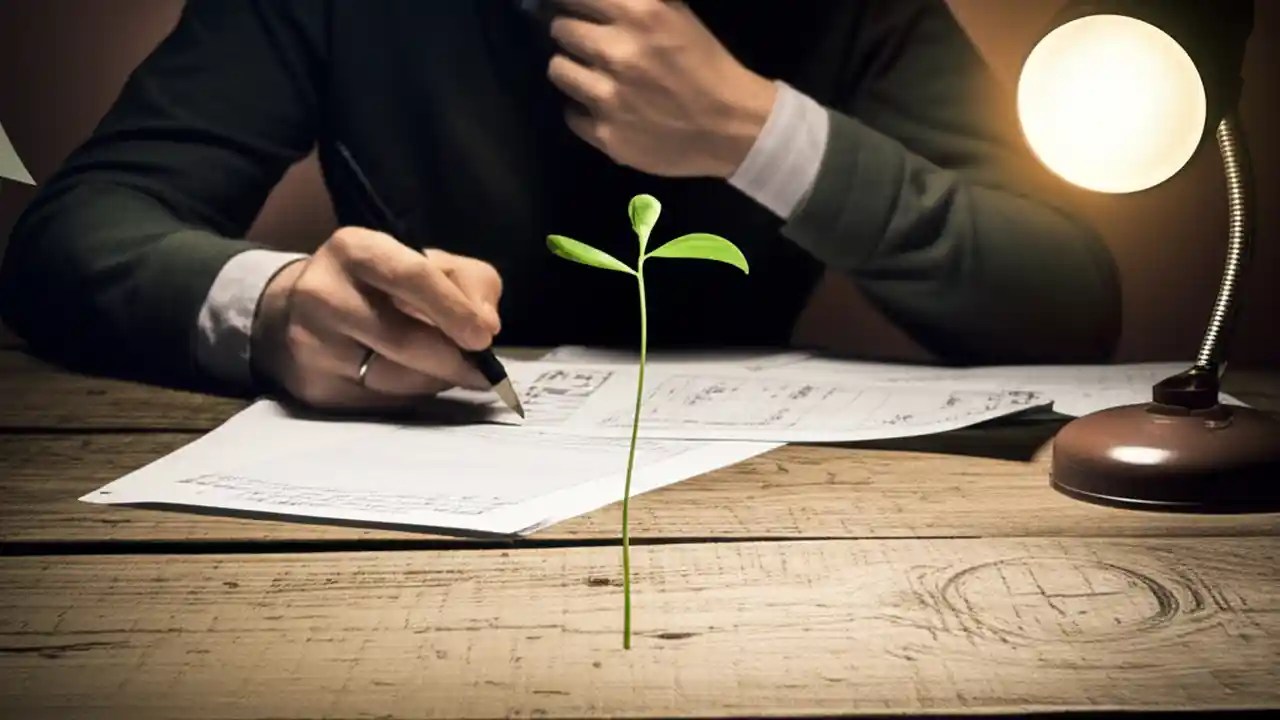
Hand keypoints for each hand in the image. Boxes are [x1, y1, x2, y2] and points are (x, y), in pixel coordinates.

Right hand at [251, 228, 502, 410]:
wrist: (297, 312)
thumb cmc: (377, 285)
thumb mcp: (425, 264)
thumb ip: (469, 282)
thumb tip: (488, 324)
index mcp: (355, 250)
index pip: (411, 276)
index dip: (453, 308)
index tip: (485, 337)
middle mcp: (323, 294)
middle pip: (403, 338)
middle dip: (452, 359)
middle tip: (483, 372)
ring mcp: (312, 344)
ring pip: (395, 378)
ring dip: (435, 380)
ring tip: (451, 373)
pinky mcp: (313, 386)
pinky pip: (380, 401)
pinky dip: (410, 396)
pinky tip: (414, 383)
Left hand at [546, 0, 776, 177]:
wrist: (732, 127)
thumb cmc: (707, 65)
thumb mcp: (675, 14)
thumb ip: (634, 4)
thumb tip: (600, 3)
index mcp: (639, 13)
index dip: (572, 2)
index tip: (577, 10)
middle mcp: (616, 51)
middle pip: (561, 29)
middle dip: (573, 34)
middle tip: (591, 45)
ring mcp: (607, 96)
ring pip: (558, 70)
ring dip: (573, 71)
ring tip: (595, 78)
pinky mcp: (605, 134)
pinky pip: (571, 114)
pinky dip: (584, 111)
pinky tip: (607, 110)